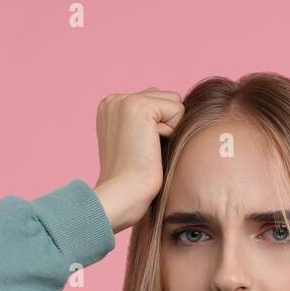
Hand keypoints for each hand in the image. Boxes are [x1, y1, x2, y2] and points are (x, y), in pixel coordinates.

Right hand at [92, 88, 184, 233]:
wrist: (124, 193)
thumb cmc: (133, 179)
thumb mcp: (137, 142)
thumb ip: (150, 121)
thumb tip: (178, 110)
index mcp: (111, 107)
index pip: (155, 100)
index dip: (160, 127)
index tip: (140, 150)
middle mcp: (114, 99)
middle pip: (165, 97)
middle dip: (166, 124)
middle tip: (145, 151)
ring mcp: (124, 100)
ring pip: (173, 100)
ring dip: (170, 127)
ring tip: (148, 148)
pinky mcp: (139, 106)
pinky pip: (177, 109)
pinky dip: (172, 131)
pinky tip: (152, 147)